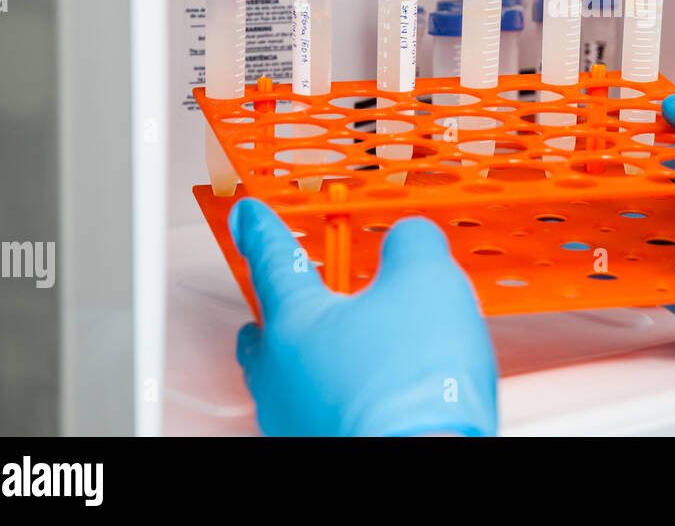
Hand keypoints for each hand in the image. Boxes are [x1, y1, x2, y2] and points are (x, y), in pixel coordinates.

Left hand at [229, 198, 497, 435]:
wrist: (421, 460)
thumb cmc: (412, 382)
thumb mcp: (428, 282)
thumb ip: (412, 245)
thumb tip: (410, 239)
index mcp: (295, 322)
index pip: (273, 260)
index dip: (263, 230)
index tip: (246, 214)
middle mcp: (283, 376)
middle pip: (264, 335)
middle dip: (277, 313)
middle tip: (293, 298)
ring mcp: (297, 422)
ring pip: (287, 381)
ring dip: (311, 360)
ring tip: (344, 350)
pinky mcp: (321, 448)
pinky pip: (318, 413)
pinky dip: (338, 397)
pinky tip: (369, 394)